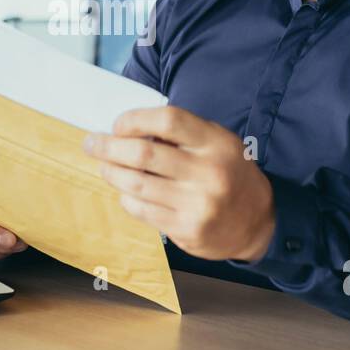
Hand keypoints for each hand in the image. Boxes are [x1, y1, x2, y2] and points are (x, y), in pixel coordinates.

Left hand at [83, 106, 275, 261]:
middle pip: (144, 153)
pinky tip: (124, 190)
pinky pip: (142, 210)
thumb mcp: (217, 143)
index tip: (118, 124)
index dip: (135, 119)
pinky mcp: (186, 229)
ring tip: (104, 166)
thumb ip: (182, 134)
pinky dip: (126, 197)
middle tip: (92, 143)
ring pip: (136, 183)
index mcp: (217, 143)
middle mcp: (208, 172)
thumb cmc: (229, 173)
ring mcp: (197, 204)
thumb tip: (130, 129)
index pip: (168, 119)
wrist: (257, 222)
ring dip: (111, 172)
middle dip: (109, 146)